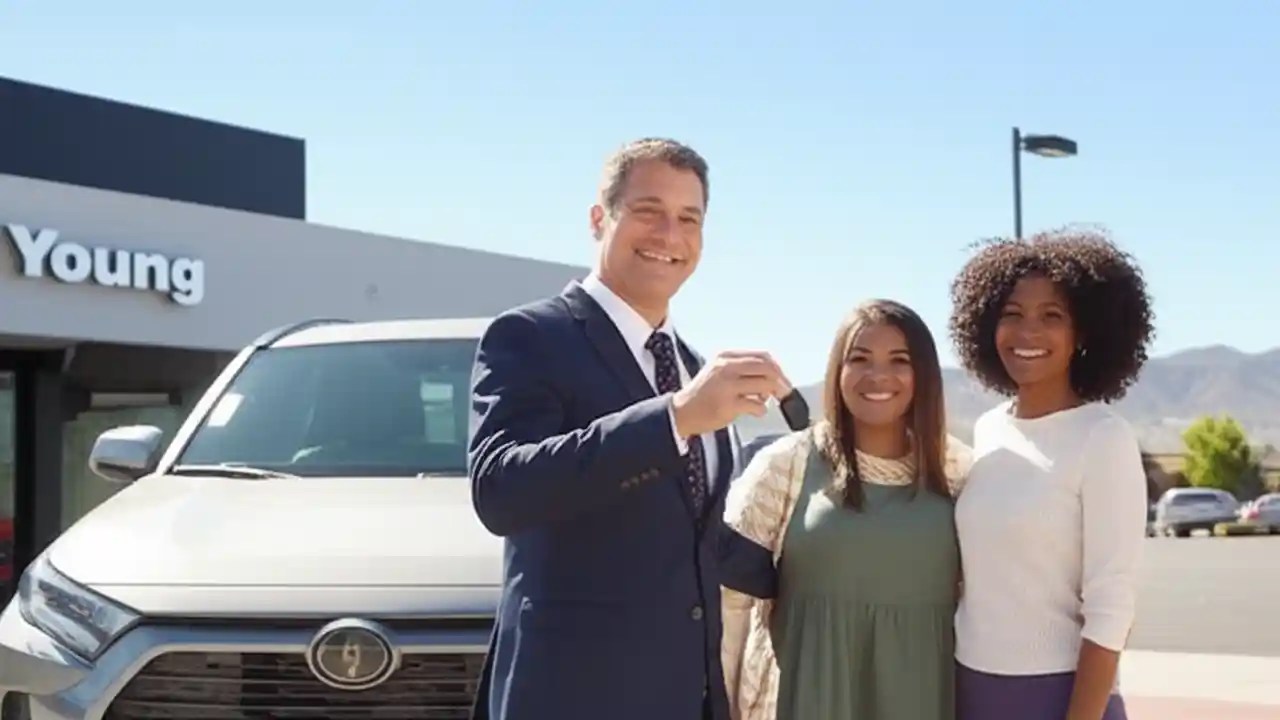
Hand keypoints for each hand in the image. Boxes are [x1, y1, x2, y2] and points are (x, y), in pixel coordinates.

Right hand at [671, 351, 787, 437]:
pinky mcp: (728, 405)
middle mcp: (726, 367)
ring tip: (763, 402)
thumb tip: (774, 375)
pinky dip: (761, 410)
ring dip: (771, 396)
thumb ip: (743, 369)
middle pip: (768, 368)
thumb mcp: (719, 370)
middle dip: (781, 382)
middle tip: (783, 393)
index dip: (777, 368)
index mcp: (726, 356)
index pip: (762, 356)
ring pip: (765, 385)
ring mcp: (727, 386)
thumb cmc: (704, 394)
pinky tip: (754, 411)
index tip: (782, 379)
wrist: (682, 411)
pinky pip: (757, 405)